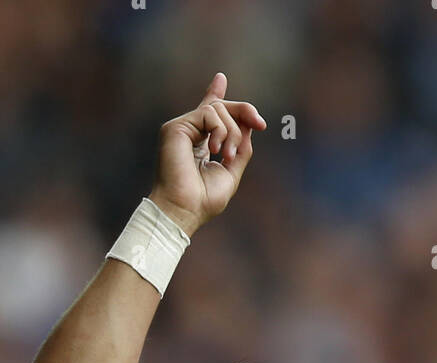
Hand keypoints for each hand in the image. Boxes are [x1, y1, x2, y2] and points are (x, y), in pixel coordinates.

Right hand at [148, 72, 265, 236]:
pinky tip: (217, 150)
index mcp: (199, 144)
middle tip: (260, 124)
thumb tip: (249, 127)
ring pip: (218, 110)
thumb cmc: (204, 200)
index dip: (214, 94)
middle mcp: (189, 133)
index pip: (208, 113)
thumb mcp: (231, 173)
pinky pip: (209, 113)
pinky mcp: (176, 127)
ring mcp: (182, 129)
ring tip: (226, 156)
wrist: (184, 210)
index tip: (220, 78)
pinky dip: (221, 130)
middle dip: (244, 111)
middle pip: (220, 107)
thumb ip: (240, 149)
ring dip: (232, 132)